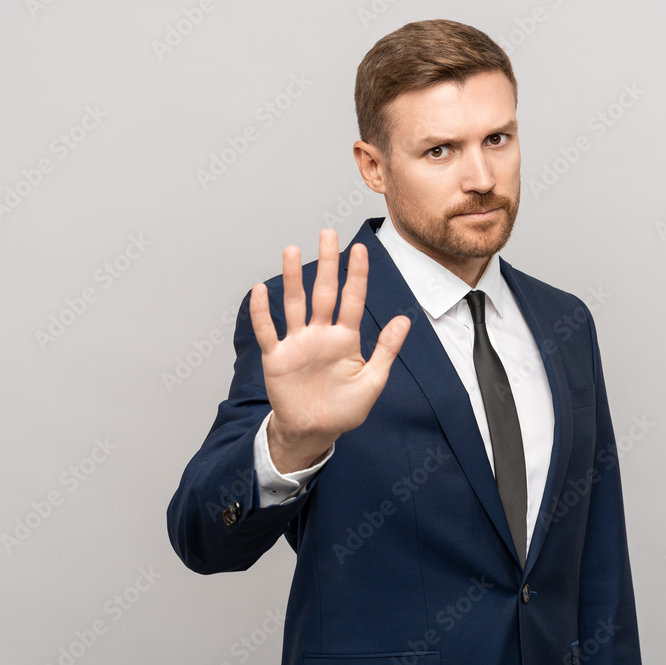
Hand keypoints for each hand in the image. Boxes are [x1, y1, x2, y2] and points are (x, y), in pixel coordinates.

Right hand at [249, 228, 410, 473]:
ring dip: (292, 278)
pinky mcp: (277, 358)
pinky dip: (262, 312)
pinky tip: (260, 290)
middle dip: (326, 263)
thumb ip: (387, 349)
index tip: (360, 248)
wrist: (315, 432)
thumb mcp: (373, 380)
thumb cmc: (344, 409)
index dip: (356, 275)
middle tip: (328, 234)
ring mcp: (298, 343)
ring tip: (291, 250)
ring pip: (295, 304)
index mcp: (345, 338)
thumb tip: (405, 319)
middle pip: (323, 292)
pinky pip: (268, 331)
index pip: (352, 299)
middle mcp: (320, 334)